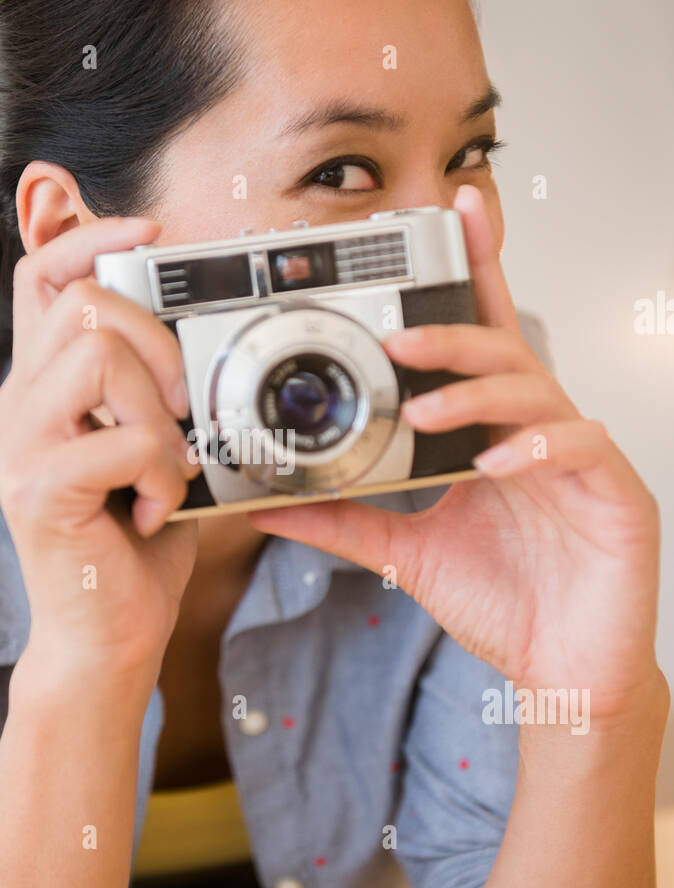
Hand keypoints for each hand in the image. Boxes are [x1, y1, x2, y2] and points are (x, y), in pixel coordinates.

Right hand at [0, 217, 198, 671]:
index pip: (40, 279)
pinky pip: (120, 436)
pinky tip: (158, 508)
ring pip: (96, 353)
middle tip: (182, 408)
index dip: (88, 237)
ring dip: (159, 408)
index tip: (148, 228)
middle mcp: (17, 406)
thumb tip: (207, 333)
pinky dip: (164, 470)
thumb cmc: (134, 546)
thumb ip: (151, 393)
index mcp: (40, 389)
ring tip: (169, 463)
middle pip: (81, 304)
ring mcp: (20, 445)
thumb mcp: (149, 451)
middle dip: (157, 343)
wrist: (107, 639)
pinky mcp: (38, 488)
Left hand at [248, 185, 665, 723]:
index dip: (473, 270)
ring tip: (426, 408)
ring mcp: (581, 459)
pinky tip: (498, 461)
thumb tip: (270, 507)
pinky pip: (582, 449)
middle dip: (453, 331)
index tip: (448, 213)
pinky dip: (538, 448)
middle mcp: (539, 431)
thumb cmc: (504, 602)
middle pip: (505, 350)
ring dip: (478, 392)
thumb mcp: (405, 554)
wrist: (562, 673)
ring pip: (538, 391)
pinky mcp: (617, 496)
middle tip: (395, 335)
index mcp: (495, 431)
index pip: (482, 338)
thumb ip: (344, 524)